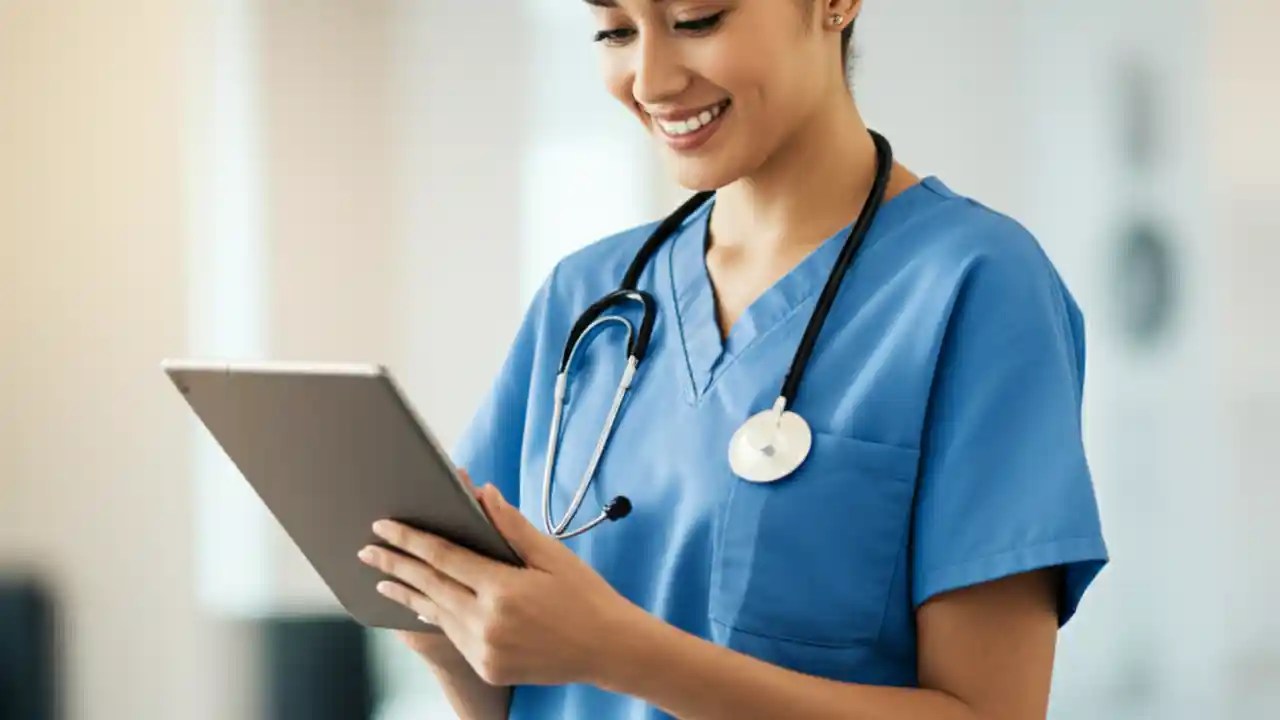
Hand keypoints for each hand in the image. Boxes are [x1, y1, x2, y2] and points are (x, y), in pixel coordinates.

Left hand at [357, 471, 643, 686]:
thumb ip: (511, 526)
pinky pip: (453, 635)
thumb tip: (481, 493)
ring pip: (436, 614)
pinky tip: (420, 605)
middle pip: (429, 586)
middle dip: (395, 565)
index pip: (443, 557)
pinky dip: (434, 616)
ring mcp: (485, 650)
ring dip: (408, 593)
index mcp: (503, 589)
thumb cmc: (584, 596)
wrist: (608, 649)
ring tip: (383, 579)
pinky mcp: (488, 668)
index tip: (383, 526)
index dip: (409, 539)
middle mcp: (488, 623)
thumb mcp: (551, 554)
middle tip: (366, 550)